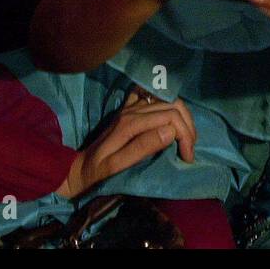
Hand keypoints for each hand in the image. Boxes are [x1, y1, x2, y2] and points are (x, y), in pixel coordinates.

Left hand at [56, 89, 196, 198]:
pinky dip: (169, 104)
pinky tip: (173, 119)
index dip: (185, 136)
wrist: (79, 168)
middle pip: (174, 106)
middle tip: (190, 150)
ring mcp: (132, 107)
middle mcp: (133, 109)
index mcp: (131, 123)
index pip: (170, 118)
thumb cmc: (97, 172)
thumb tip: (170, 132)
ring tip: (187, 139)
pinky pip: (155, 97)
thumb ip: (141, 148)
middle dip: (188, 127)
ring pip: (169, 101)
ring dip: (183, 117)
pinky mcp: (131, 109)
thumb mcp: (116, 166)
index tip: (187, 157)